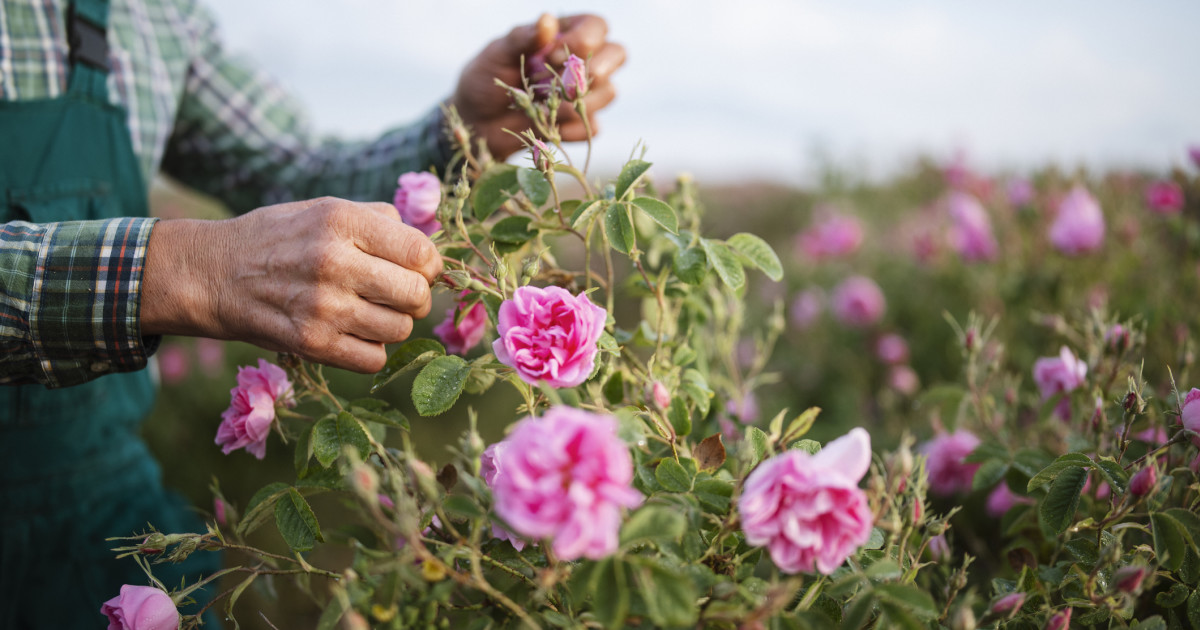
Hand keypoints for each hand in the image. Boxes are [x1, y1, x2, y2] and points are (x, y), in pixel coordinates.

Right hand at [142, 197, 442, 372]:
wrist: (212, 274)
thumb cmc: (279, 239)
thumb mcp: (325, 209)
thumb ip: (380, 222)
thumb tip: (428, 248)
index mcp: (342, 222)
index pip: (421, 253)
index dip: (428, 265)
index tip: (416, 269)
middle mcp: (333, 262)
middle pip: (416, 295)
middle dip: (415, 297)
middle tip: (397, 295)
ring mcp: (322, 307)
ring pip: (400, 330)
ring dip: (392, 324)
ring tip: (369, 312)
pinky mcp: (310, 344)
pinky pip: (373, 359)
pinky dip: (371, 351)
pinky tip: (353, 334)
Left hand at [450, 13, 625, 159]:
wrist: (476, 119)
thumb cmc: (485, 78)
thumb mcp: (497, 54)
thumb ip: (522, 38)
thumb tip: (547, 21)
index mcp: (565, 34)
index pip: (596, 27)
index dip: (582, 41)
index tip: (549, 56)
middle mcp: (581, 61)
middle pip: (617, 55)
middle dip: (594, 71)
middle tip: (563, 85)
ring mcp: (584, 94)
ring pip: (609, 92)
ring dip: (578, 103)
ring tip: (544, 107)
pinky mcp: (579, 123)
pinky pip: (593, 127)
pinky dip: (570, 130)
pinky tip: (546, 128)